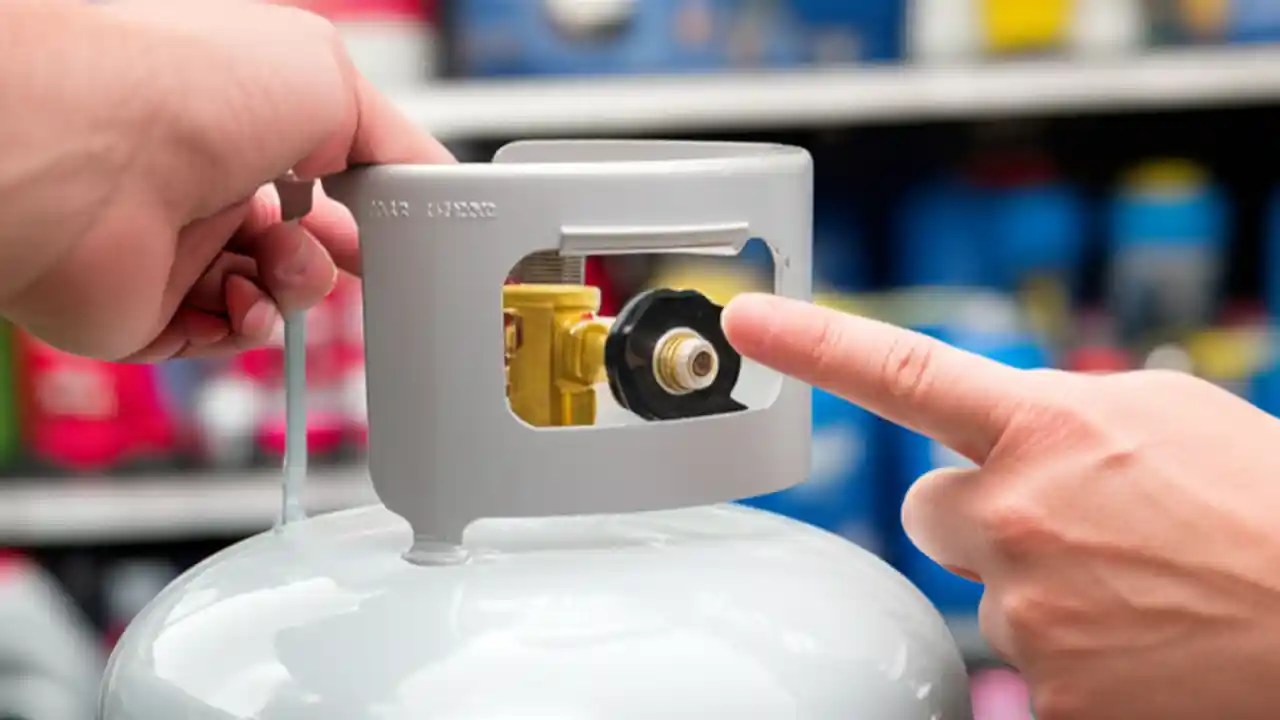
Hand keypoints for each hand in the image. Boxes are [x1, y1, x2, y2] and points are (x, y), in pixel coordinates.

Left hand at [0, 0, 451, 360]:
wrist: (86, 157)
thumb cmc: (187, 89)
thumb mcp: (334, 80)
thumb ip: (396, 138)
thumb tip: (429, 180)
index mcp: (245, 115)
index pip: (324, 169)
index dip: (367, 198)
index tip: (399, 219)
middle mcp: (206, 176)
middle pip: (302, 236)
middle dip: (340, 250)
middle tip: (364, 257)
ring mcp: (176, 246)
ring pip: (273, 291)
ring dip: (298, 285)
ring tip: (280, 264)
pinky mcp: (150, 312)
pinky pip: (224, 337)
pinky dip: (249, 325)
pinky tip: (243, 300)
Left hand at [722, 293, 1279, 719]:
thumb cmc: (1265, 504)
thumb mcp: (1164, 417)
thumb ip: (1061, 415)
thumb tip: (1004, 432)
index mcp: (1046, 428)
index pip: (900, 373)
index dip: (813, 342)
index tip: (745, 321)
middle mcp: (1016, 514)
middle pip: (932, 510)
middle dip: (982, 514)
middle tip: (1071, 527)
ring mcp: (1027, 611)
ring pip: (990, 591)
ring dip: (1043, 588)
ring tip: (1136, 585)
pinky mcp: (1050, 693)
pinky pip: (1029, 666)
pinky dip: (1075, 657)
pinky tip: (1137, 642)